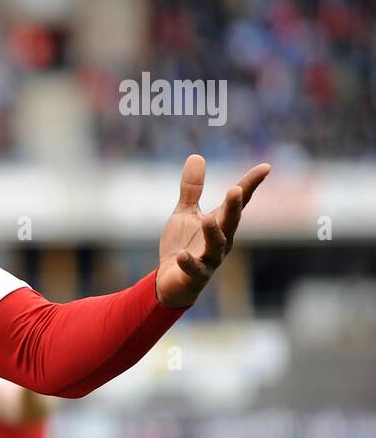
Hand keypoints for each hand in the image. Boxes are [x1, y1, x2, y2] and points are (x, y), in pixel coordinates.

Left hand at [155, 155, 270, 308]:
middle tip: (235, 189)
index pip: (239, 202)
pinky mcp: (195, 276)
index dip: (251, 184)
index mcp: (222, 223)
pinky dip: (189, 262)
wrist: (171, 281)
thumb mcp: (185, 213)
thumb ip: (192, 189)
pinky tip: (182, 255)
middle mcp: (222, 241)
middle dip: (234, 207)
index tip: (266, 167)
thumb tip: (196, 156)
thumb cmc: (183, 245)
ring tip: (207, 219)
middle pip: (231, 222)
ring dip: (213, 232)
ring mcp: (210, 259)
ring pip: (216, 246)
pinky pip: (194, 269)